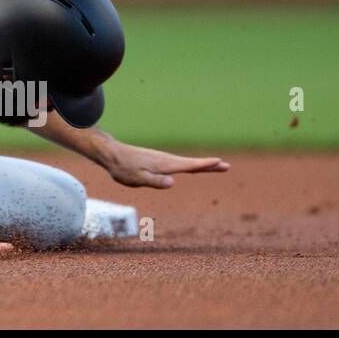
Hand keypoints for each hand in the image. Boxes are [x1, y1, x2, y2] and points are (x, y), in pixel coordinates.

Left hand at [104, 142, 229, 188]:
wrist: (112, 154)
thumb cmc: (123, 169)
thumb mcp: (137, 179)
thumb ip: (154, 181)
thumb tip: (172, 182)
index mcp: (164, 165)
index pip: (188, 166)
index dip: (204, 165)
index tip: (219, 162)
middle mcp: (166, 160)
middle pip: (191, 163)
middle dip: (209, 165)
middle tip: (226, 166)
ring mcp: (163, 160)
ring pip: (186, 163)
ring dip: (202, 164)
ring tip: (217, 166)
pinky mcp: (159, 161)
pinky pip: (179, 164)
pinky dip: (191, 164)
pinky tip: (194, 168)